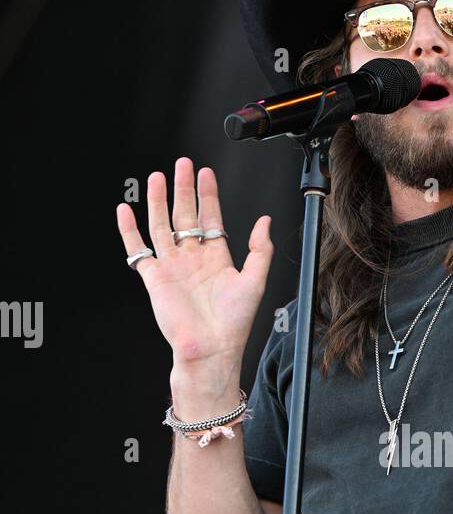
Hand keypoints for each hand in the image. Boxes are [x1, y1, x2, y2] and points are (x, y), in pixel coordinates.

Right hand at [116, 158, 272, 367]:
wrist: (210, 348)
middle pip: (185, 215)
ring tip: (157, 177)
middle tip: (182, 165)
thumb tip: (265, 222)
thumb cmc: (233, 322)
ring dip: (158, 201)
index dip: (208, 195)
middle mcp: (193, 259)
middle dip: (183, 189)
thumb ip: (261, 250)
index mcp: (216, 258)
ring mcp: (172, 266)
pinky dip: (130, 230)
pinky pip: (138, 249)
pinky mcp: (154, 278)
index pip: (210, 217)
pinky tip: (125, 210)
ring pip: (161, 226)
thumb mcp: (255, 281)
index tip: (206, 173)